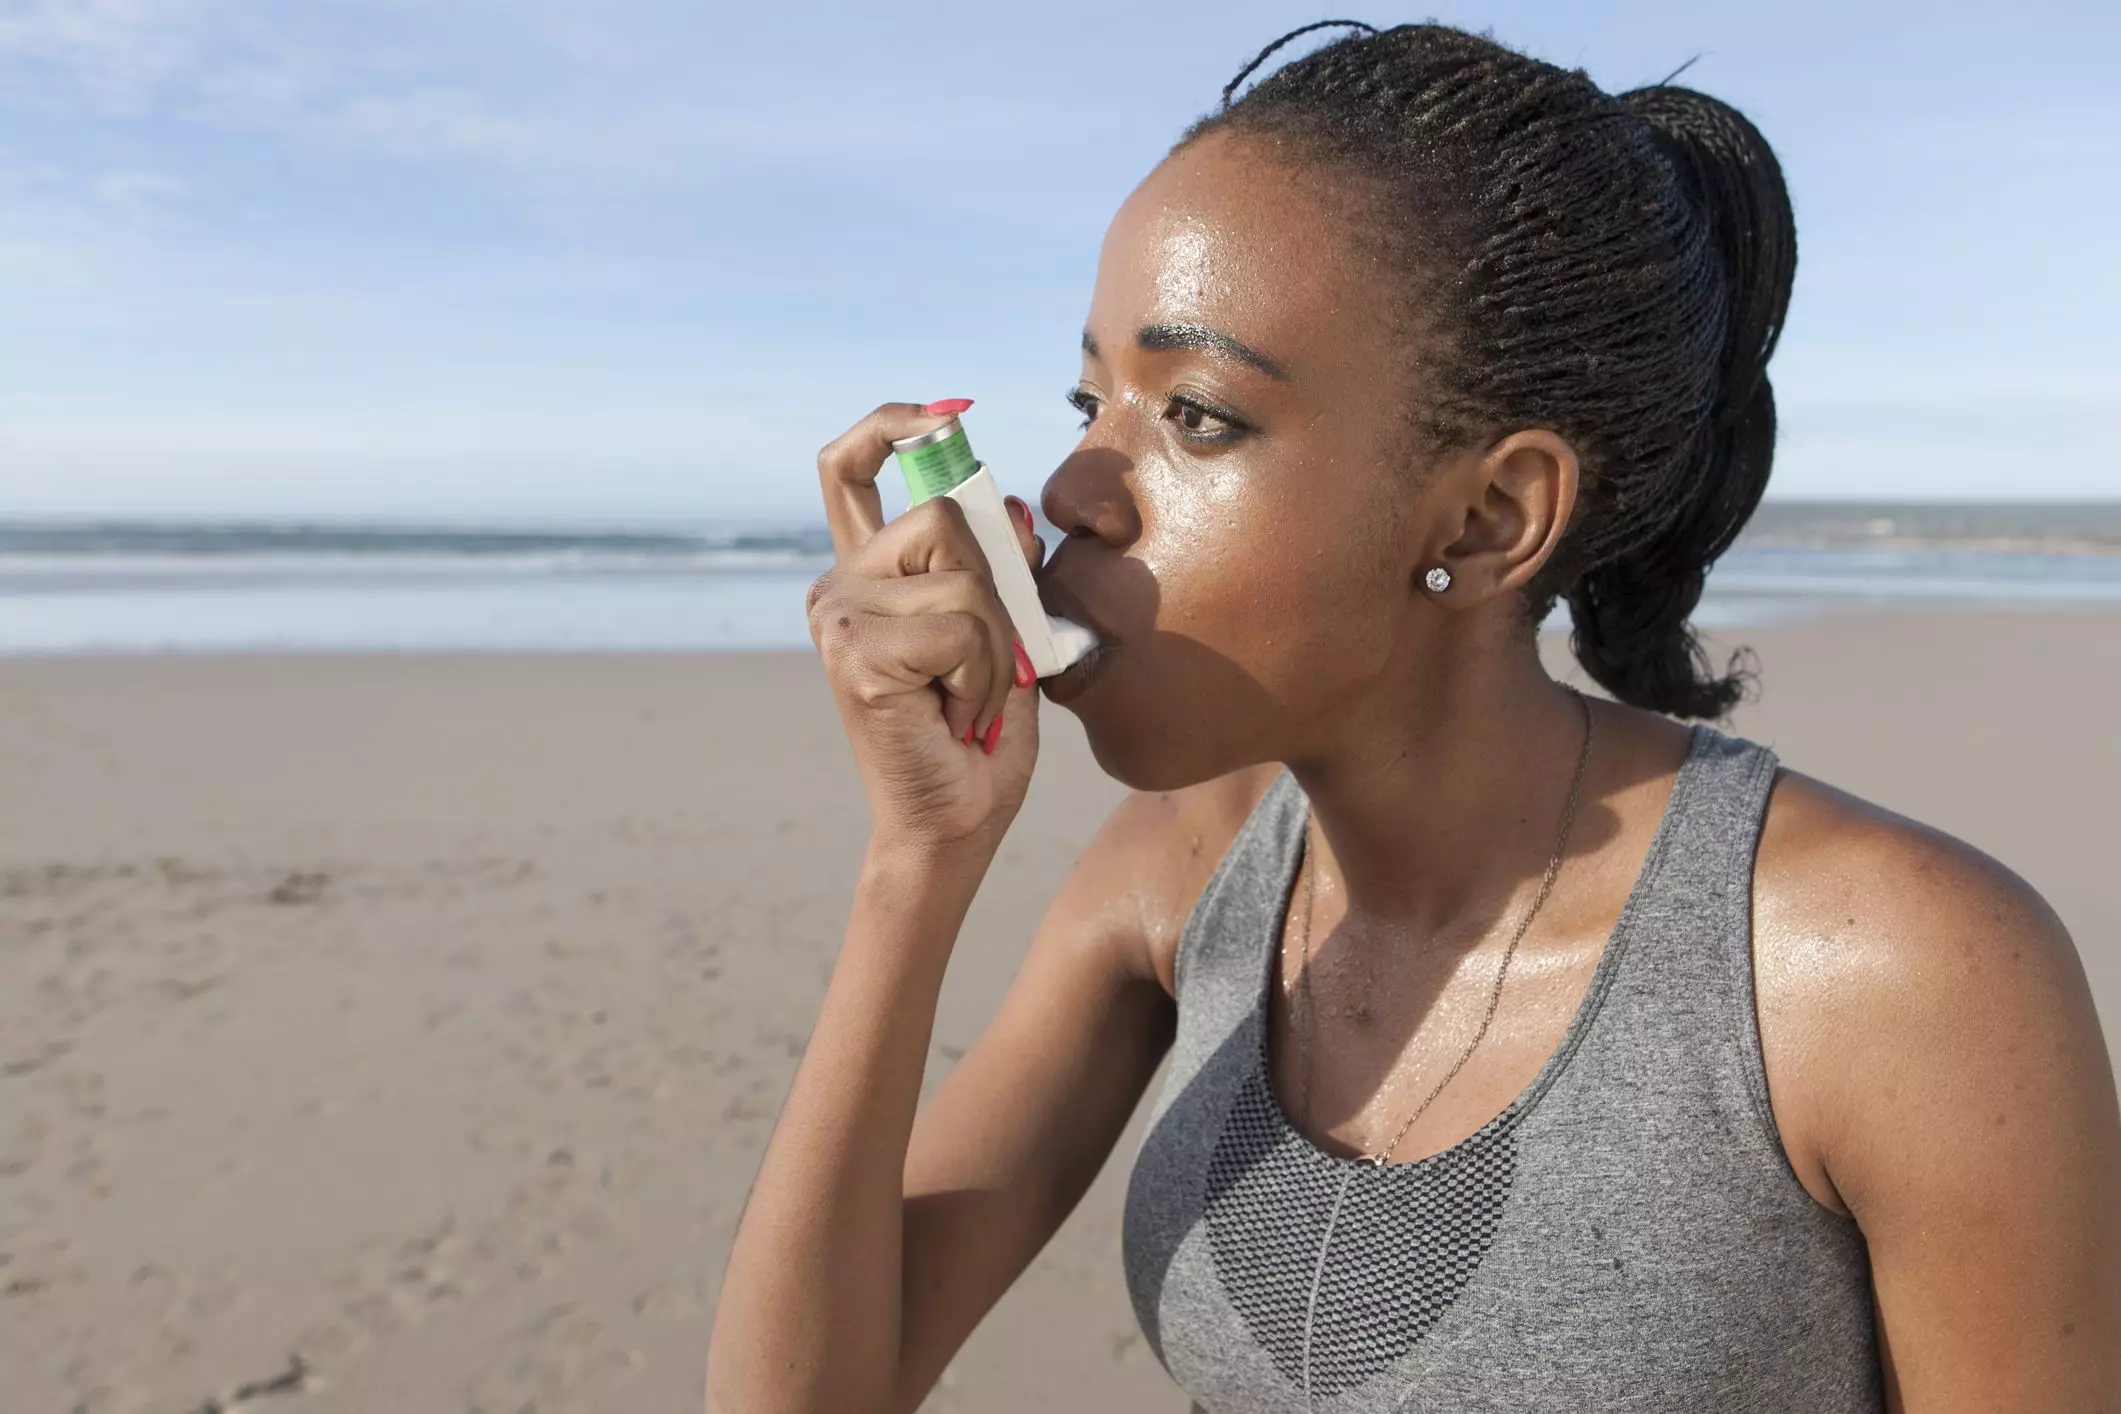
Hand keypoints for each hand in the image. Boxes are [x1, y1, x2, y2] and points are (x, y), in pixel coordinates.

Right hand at [807, 402, 1043, 852]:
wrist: (954, 825)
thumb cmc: (979, 739)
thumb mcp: (1005, 636)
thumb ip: (1001, 569)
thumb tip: (1010, 502)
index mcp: (865, 576)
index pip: (851, 468)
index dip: (894, 424)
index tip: (947, 415)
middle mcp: (838, 588)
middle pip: (943, 517)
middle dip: (996, 589)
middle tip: (984, 664)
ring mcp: (839, 618)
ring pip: (963, 576)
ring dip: (995, 646)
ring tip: (968, 699)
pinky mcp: (856, 653)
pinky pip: (961, 628)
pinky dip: (984, 676)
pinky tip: (956, 717)